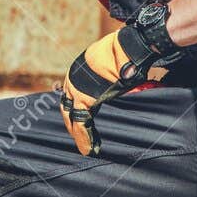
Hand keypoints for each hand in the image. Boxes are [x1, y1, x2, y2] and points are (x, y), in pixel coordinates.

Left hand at [59, 25, 171, 155]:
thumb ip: (108, 77)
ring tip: (86, 148)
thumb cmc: (126, 54)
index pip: (71, 95)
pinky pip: (81, 121)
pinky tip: (88, 148)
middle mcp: (73, 79)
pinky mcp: (84, 98)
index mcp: (78, 71)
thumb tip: (120, 80)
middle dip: (72, 124)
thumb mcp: (112, 66)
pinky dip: (84, 136)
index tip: (80, 123)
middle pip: (67, 107)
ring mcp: (76, 88)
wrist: (129, 47)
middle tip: (80, 139)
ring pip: (72, 117)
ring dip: (78, 134)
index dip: (74, 110)